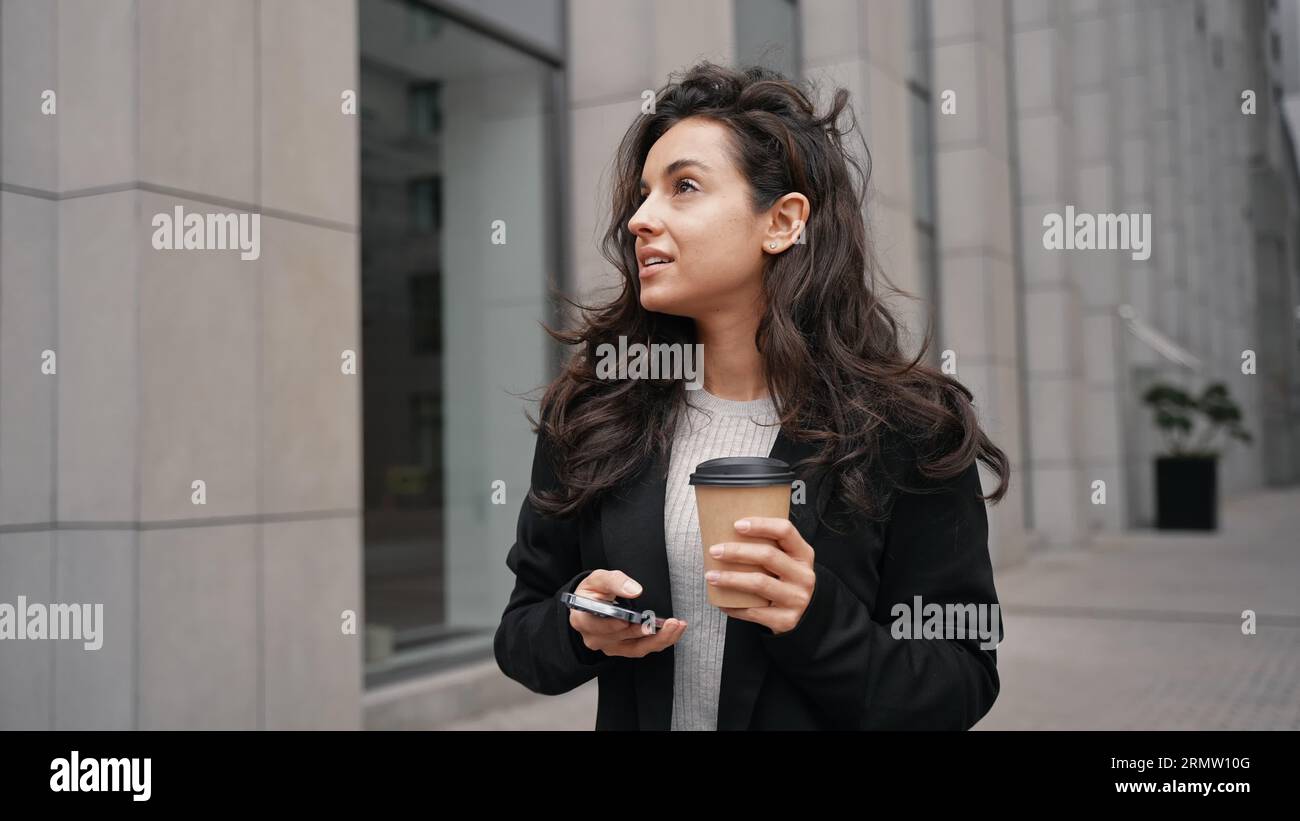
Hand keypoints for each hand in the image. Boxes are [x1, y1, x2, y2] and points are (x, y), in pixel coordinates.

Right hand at [569, 569, 686, 657]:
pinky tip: (673, 631)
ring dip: (660, 639)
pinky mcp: (624, 649)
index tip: (627, 621)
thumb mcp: (599, 579)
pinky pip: (643, 649)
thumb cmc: (594, 591)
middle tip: (667, 622)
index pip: (595, 626)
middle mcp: (595, 638)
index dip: (611, 626)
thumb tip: (635, 590)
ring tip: (677, 626)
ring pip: (637, 648)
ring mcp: (610, 646)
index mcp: (583, 620)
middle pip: (622, 638)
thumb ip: (615, 581)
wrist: (594, 602)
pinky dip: (660, 641)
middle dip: (645, 630)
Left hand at [710, 518, 815, 635]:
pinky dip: (734, 606)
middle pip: (768, 556)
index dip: (761, 525)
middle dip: (737, 552)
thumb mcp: (788, 560)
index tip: (736, 525)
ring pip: (759, 583)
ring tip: (711, 575)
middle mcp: (804, 576)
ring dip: (731, 579)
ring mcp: (797, 599)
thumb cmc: (786, 579)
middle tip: (714, 551)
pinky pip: (754, 611)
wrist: (805, 613)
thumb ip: (769, 546)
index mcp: (804, 554)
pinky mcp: (787, 620)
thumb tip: (726, 531)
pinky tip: (721, 602)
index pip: (785, 531)